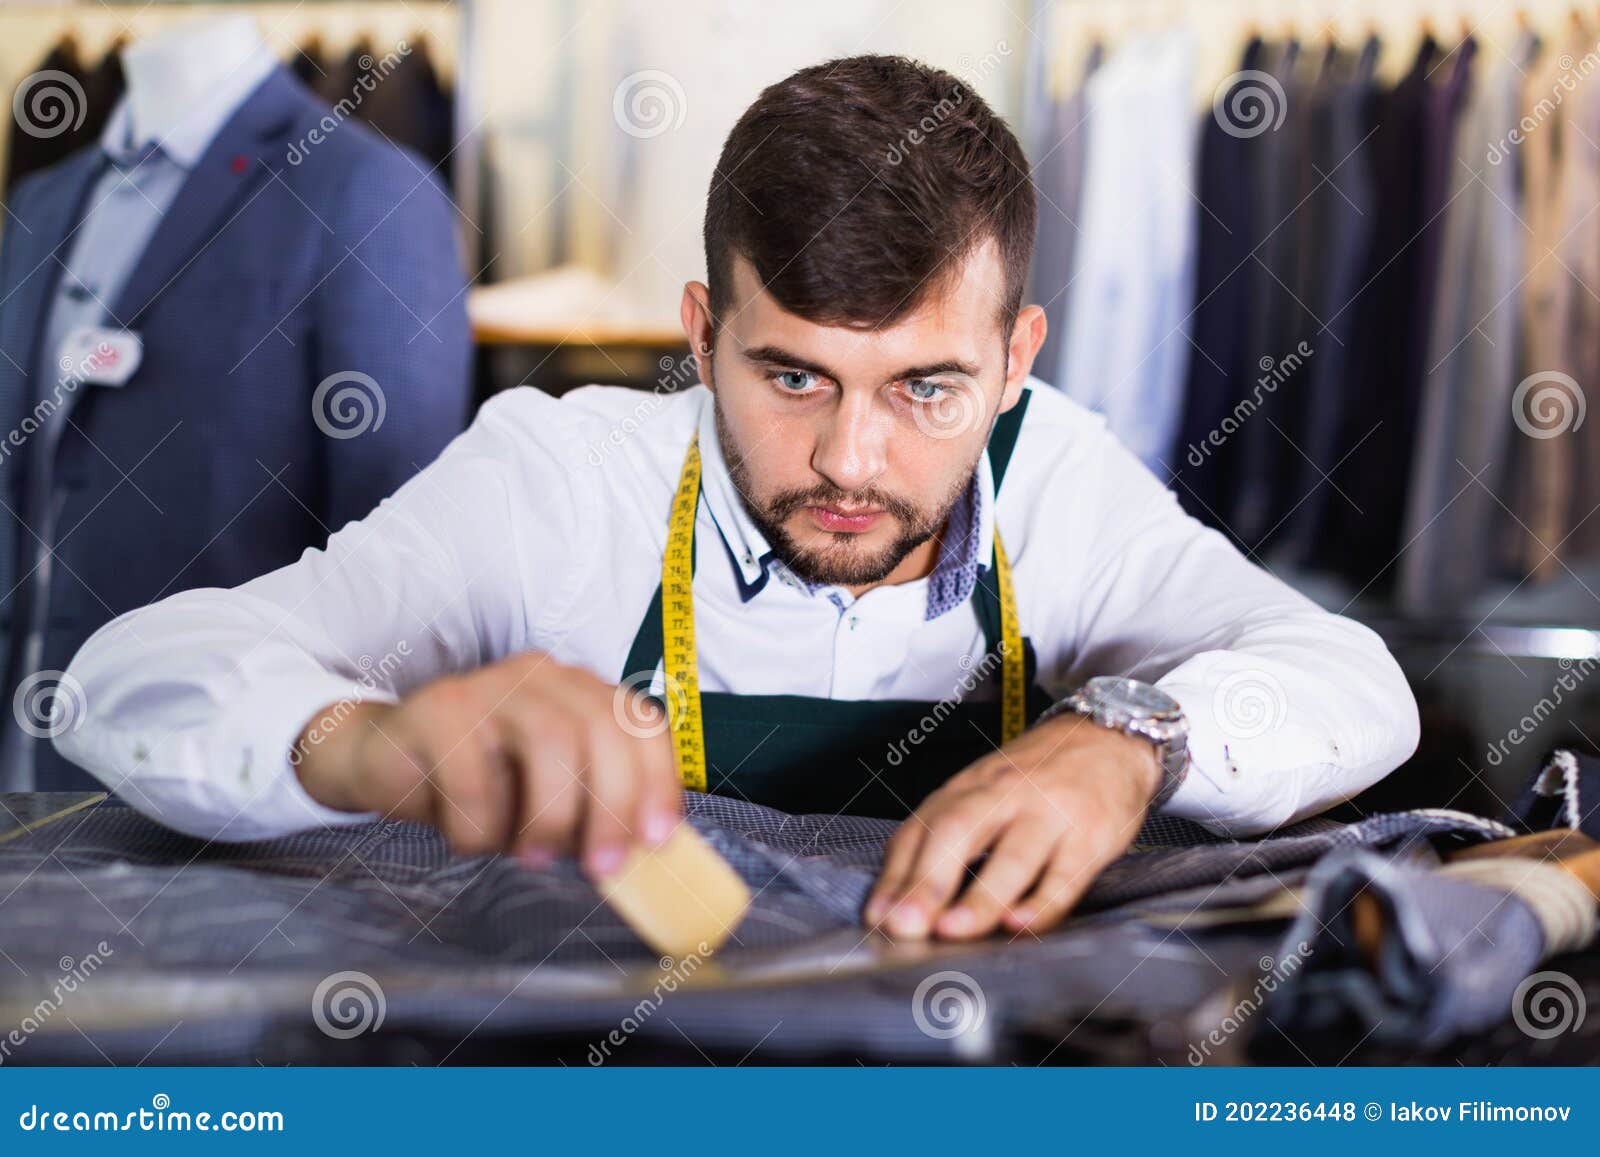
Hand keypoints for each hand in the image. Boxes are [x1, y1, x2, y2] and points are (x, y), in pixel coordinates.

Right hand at [292, 651, 681, 877]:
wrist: (380, 760)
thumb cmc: (476, 783)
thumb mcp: (546, 797)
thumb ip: (593, 808)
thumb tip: (646, 852)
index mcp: (580, 691)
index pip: (640, 725)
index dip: (656, 782)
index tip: (656, 841)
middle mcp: (542, 677)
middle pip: (602, 728)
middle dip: (611, 805)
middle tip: (601, 866)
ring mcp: (489, 686)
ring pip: (549, 740)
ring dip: (550, 814)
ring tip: (532, 856)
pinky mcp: (437, 709)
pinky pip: (475, 774)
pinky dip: (480, 825)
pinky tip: (469, 839)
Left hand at [863, 713, 1159, 939]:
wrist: (1108, 738)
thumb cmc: (1035, 776)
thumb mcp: (982, 794)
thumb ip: (942, 841)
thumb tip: (895, 902)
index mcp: (967, 790)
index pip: (920, 830)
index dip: (895, 877)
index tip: (877, 917)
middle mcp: (1002, 796)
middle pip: (957, 832)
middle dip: (927, 882)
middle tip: (905, 926)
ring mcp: (1048, 814)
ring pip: (1011, 857)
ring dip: (979, 898)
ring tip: (952, 931)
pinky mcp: (1089, 836)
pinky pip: (1064, 876)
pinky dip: (1040, 904)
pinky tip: (1018, 925)